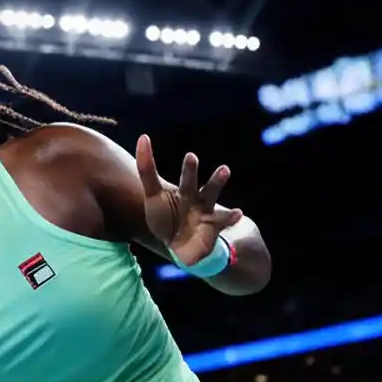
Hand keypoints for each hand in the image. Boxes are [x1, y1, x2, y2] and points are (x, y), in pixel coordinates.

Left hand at [136, 134, 241, 265]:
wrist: (180, 244)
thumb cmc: (167, 216)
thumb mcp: (153, 194)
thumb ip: (147, 169)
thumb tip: (143, 137)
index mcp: (183, 189)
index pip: (183, 176)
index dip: (187, 168)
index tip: (190, 155)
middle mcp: (196, 197)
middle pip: (194, 183)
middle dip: (195, 172)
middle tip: (198, 160)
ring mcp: (206, 211)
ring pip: (211, 195)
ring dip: (216, 184)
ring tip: (224, 170)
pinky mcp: (213, 226)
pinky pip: (223, 221)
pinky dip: (231, 217)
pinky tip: (238, 212)